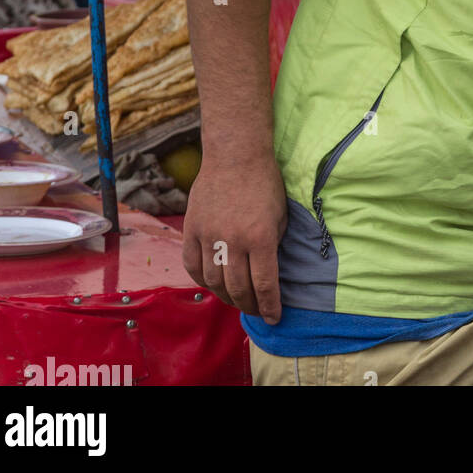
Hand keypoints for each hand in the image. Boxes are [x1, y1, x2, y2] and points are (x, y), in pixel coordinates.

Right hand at [182, 154, 287, 322]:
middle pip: (238, 289)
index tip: (274, 318)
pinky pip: (193, 266)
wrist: (236, 154)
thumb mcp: (281, 216)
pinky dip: (203, 281)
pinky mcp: (192, 229)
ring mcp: (209, 235)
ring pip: (214, 282)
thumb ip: (273, 246)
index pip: (264, 285)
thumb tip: (268, 274)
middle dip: (250, 306)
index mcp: (260, 237)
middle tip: (257, 310)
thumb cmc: (265, 183)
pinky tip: (214, 284)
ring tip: (237, 300)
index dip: (269, 306)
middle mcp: (233, 240)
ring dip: (226, 297)